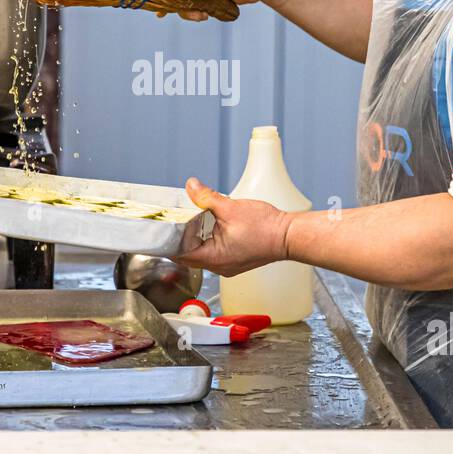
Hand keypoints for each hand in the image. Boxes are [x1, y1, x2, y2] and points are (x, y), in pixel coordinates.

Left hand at [175, 177, 292, 275]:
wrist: (290, 236)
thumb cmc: (266, 228)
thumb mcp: (230, 208)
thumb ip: (206, 197)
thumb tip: (192, 186)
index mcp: (214, 258)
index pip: (180, 253)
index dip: (169, 239)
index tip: (163, 227)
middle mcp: (219, 267)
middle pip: (189, 253)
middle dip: (183, 235)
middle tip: (177, 218)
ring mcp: (228, 265)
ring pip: (202, 252)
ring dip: (197, 236)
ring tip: (194, 219)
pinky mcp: (235, 260)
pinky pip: (215, 251)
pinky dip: (210, 238)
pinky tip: (213, 225)